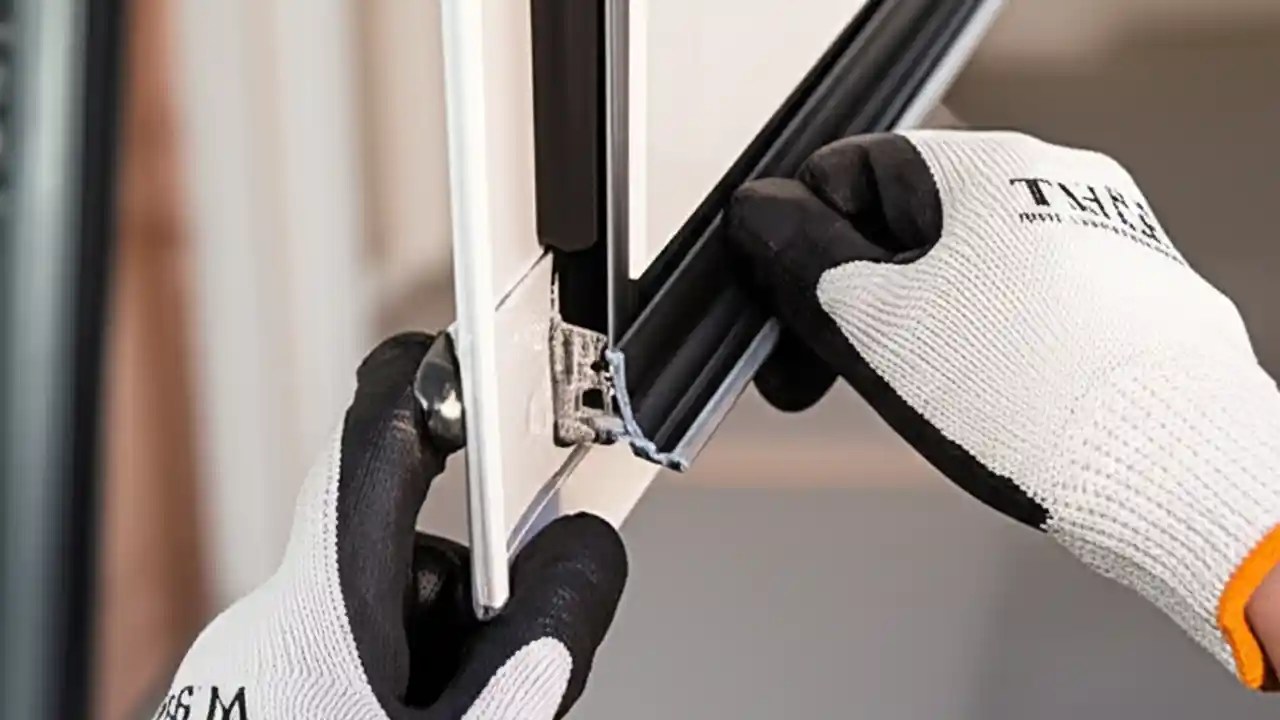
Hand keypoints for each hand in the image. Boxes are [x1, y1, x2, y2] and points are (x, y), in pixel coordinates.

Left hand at [159, 333, 626, 718]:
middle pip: (401, 551)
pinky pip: (344, 651)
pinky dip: (394, 680)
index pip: (373, 443)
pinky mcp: (251, 691)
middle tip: (497, 685)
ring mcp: (251, 662)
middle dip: (470, 599)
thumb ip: (541, 643)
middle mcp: (267, 623)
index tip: (482, 357)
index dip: (433, 382)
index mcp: (316, 614)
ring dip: (433, 653)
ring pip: (378, 610)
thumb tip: (583, 552)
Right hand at [727, 130, 1279, 688]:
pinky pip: (1019, 302)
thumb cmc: (1037, 402)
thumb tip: (758, 213)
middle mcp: (1050, 185)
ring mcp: (1095, 239)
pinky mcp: (1124, 294)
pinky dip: (976, 341)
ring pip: (959, 269)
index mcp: (986, 169)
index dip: (799, 246)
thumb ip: (800, 259)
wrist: (1177, 477)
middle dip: (848, 301)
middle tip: (817, 371)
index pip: (849, 173)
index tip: (784, 310)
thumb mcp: (876, 326)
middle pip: (903, 226)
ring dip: (907, 326)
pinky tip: (974, 398)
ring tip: (905, 395)